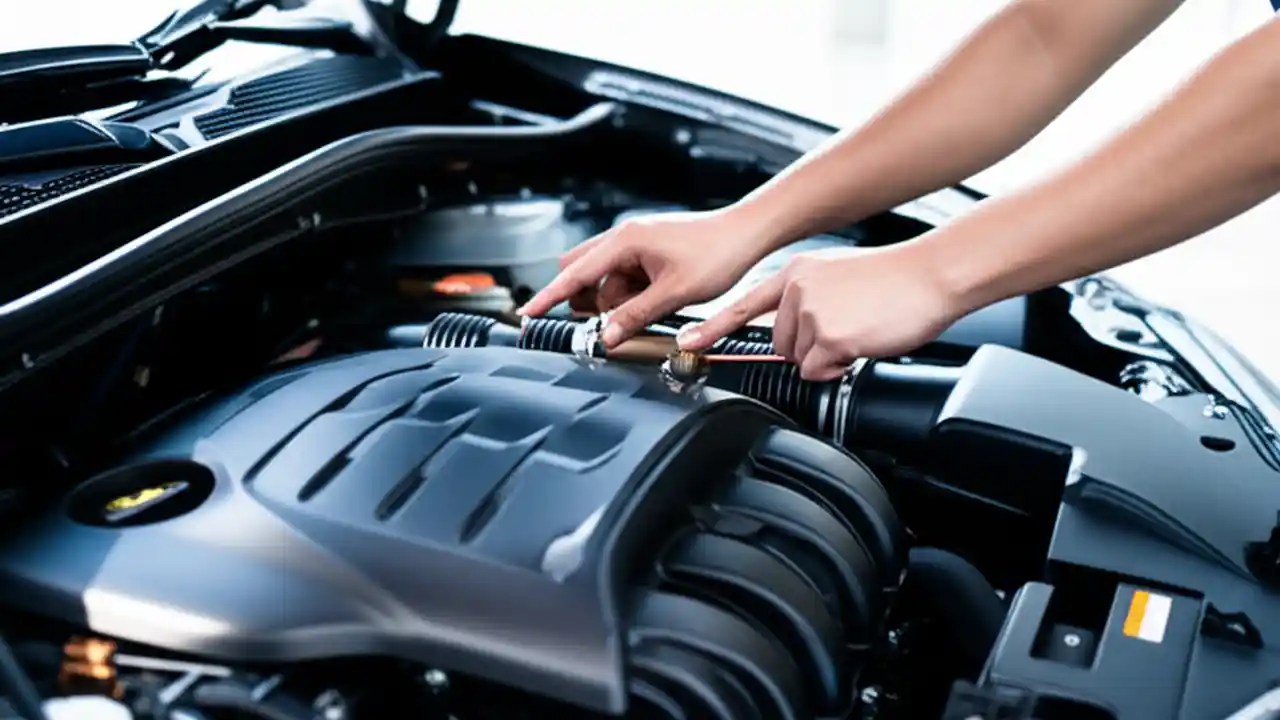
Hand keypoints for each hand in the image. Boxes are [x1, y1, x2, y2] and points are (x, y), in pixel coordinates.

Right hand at [518, 207, 774, 346]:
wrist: (747, 233)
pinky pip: (625, 278)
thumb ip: (635, 315)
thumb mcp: (674, 293)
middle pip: (583, 274)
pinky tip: (659, 299)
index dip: (550, 297)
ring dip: (618, 300)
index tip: (528, 315)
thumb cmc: (717, 254)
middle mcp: (623, 238)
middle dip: (592, 301)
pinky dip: (632, 294)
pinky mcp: (647, 253)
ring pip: (605, 280)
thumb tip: (607, 336)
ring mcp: (635, 245)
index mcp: (624, 242)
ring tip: (655, 304)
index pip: (574, 274)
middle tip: (619, 318)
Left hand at [679, 244, 962, 379]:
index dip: (712, 326)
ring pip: (800, 360)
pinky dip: (839, 367)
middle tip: (846, 329)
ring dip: (826, 357)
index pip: (744, 303)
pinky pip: (820, 371)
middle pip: (779, 345)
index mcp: (795, 273)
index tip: (687, 340)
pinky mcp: (829, 336)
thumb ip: (806, 300)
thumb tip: (794, 332)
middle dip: (808, 349)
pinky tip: (862, 341)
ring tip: (858, 329)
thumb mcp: (837, 277)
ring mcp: (810, 313)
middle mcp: (796, 290)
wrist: (930, 275)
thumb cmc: (894, 281)